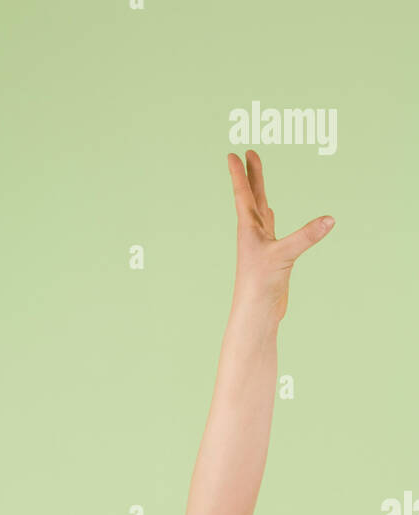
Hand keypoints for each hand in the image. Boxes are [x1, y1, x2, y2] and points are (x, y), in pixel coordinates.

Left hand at [228, 149, 333, 321]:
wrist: (257, 313)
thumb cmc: (261, 285)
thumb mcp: (284, 256)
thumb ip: (306, 236)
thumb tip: (330, 220)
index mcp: (249, 229)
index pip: (244, 194)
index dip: (239, 174)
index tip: (233, 154)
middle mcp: (253, 234)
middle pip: (253, 196)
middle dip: (251, 174)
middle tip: (248, 153)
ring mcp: (262, 244)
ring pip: (261, 210)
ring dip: (259, 191)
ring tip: (256, 175)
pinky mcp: (272, 256)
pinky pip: (271, 228)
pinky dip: (271, 216)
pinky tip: (270, 212)